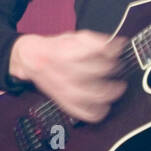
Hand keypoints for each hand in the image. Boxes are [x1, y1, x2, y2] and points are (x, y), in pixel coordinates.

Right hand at [9, 30, 127, 122]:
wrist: (32, 59)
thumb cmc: (56, 48)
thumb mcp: (75, 37)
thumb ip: (97, 40)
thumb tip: (116, 45)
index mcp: (69, 54)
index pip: (98, 53)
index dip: (112, 51)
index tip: (117, 50)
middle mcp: (67, 73)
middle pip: (97, 74)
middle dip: (113, 70)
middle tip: (119, 69)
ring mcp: (66, 90)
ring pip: (93, 96)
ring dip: (110, 93)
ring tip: (117, 88)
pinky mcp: (65, 102)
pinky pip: (84, 113)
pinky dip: (98, 113)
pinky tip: (104, 107)